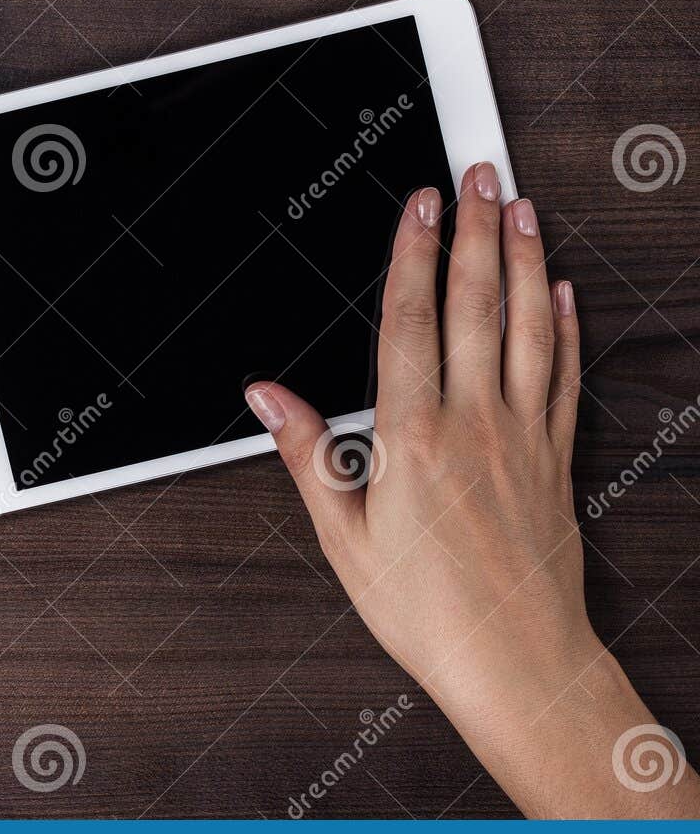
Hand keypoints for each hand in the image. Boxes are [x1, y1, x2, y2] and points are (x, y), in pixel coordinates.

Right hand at [246, 162, 699, 817]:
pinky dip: (566, 325)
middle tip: (480, 172)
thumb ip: (308, 453)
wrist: (516, 661)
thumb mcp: (342, 535)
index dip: (413, 252)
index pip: (411, 320)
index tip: (420, 202)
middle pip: (476, 303)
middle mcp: (474, 423)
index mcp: (413, 436)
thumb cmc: (424, 609)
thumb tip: (267, 396)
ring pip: (530, 325)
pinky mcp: (554, 458)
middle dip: (475, 229)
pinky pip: (563, 374)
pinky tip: (563, 290)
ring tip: (522, 207)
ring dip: (526, 259)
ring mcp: (522, 436)